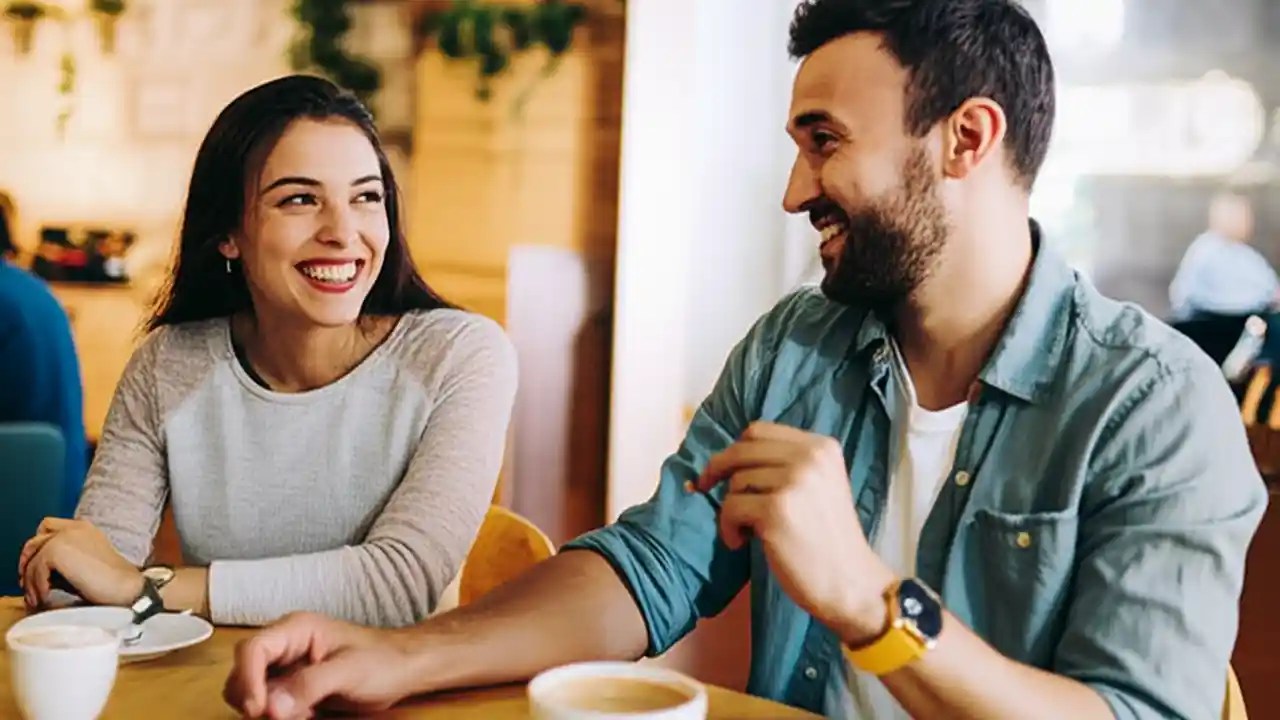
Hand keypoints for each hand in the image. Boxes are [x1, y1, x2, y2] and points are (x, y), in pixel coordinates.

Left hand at [17, 518, 140, 609]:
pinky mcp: (57, 550)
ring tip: (37, 597)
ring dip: (31, 580)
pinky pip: (35, 569)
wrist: (125, 588)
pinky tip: (47, 596)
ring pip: (33, 557)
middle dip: (28, 563)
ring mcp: (65, 537)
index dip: (38, 546)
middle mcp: (74, 527)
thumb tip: (38, 573)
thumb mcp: (84, 565)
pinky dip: (37, 586)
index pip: (48, 526)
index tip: (35, 567)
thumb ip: (64, 561)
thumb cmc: (110, 583)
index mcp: (84, 528)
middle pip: (35, 540)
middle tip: (28, 584)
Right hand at [224, 612, 424, 719]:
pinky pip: (269, 704)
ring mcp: (286, 666)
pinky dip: (277, 714)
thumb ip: (309, 685)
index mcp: (296, 629)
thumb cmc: (383, 661)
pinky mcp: (292, 686)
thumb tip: (271, 708)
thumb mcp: (349, 671)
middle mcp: (284, 645)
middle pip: (242, 671)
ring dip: (265, 709)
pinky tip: (306, 715)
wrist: (403, 669)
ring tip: (301, 713)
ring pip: (250, 691)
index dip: (248, 680)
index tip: (258, 709)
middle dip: (253, 697)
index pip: (253, 649)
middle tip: (282, 716)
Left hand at [694, 421, 895, 644]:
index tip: (721, 468)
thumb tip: (728, 458)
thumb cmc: (828, 540)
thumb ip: (787, 465)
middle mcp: (810, 457)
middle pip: (742, 450)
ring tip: (748, 531)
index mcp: (821, 447)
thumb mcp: (819, 486)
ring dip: (731, 509)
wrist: (850, 582)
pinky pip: (730, 508)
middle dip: (716, 469)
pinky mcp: (776, 510)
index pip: (759, 431)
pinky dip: (728, 528)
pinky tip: (741, 543)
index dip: (734, 448)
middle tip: (703, 489)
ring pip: (735, 482)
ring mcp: (794, 482)